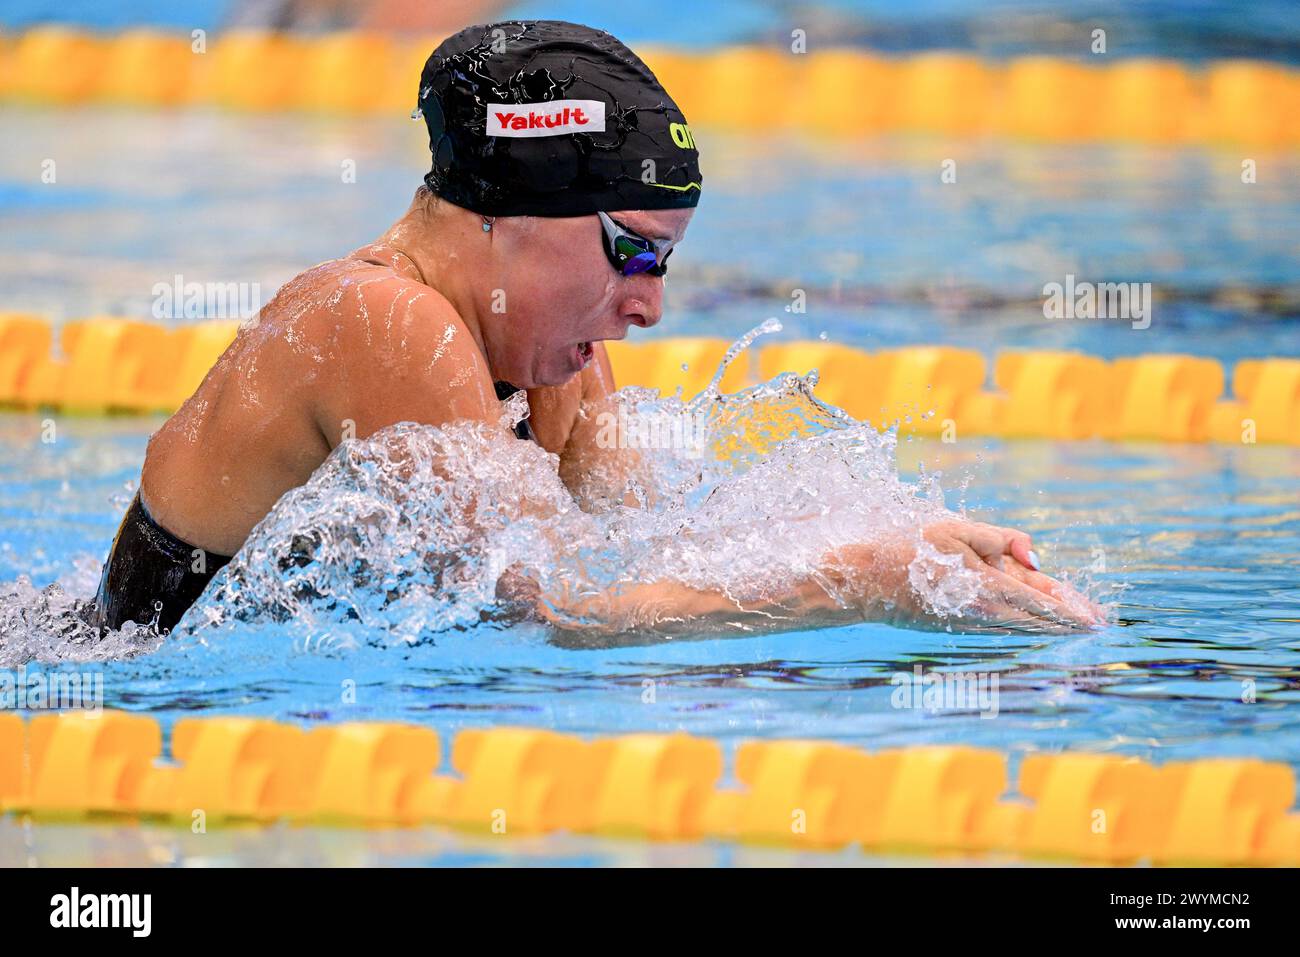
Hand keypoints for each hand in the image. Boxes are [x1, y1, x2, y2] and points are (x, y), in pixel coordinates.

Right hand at [828, 519, 1104, 632]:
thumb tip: (1036, 557)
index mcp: (989, 588)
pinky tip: (1034, 619)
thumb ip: (1001, 539)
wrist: (867, 583)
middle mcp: (986, 614)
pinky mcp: (959, 625)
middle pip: (1039, 620)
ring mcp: (972, 624)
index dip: (1073, 610)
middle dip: (1068, 620)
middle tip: (1098, 623)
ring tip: (1074, 621)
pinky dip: (1026, 622)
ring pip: (1023, 625)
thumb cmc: (910, 548)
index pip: (1043, 602)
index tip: (1097, 619)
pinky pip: (1003, 625)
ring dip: (1049, 623)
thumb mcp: (958, 529)